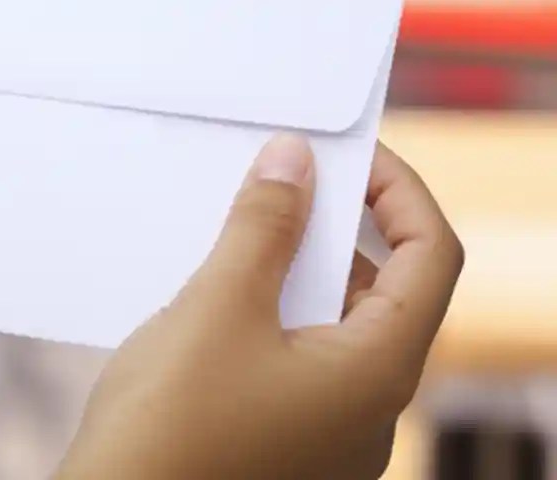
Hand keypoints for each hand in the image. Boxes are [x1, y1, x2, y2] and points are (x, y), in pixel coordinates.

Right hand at [56, 136, 463, 479]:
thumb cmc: (169, 427)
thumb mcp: (218, 308)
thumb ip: (264, 228)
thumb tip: (293, 162)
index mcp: (376, 372)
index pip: (432, 258)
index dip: (399, 193)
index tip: (349, 157)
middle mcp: (369, 409)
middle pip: (386, 292)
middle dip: (338, 230)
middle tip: (282, 181)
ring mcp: (329, 435)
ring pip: (336, 328)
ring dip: (297, 271)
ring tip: (238, 231)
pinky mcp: (285, 445)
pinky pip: (300, 361)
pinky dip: (273, 314)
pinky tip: (217, 296)